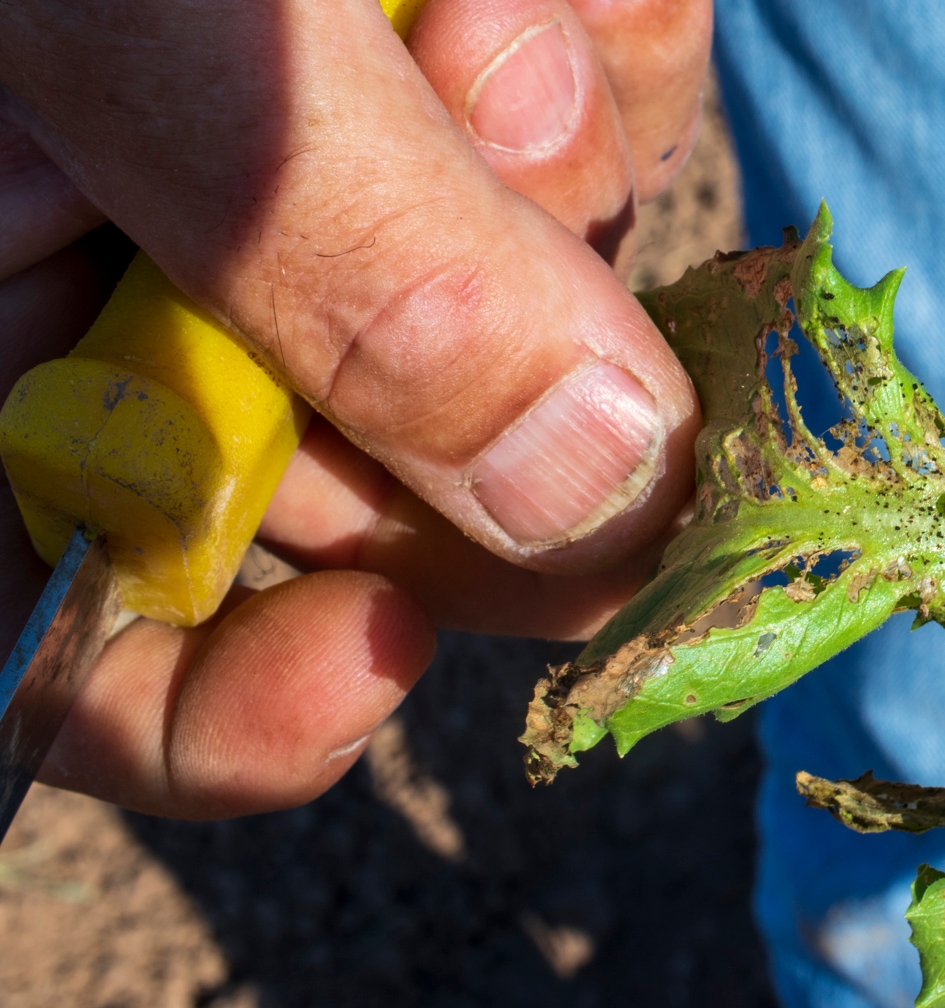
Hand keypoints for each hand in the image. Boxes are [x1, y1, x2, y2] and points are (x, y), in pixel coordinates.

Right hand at [0, 0, 710, 818]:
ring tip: (450, 3)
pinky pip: (588, 145)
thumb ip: (331, 254)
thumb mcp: (126, 26)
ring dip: (543, 166)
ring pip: (531, 311)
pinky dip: (587, 56)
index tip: (389, 634)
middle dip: (481, 356)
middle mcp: (175, 313)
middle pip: (402, 493)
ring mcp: (332, 206)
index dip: (255, 707)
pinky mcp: (448, 96)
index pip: (119, 671)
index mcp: (18, 369)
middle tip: (474, 130)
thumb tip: (593, 488)